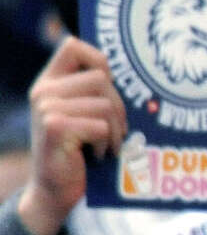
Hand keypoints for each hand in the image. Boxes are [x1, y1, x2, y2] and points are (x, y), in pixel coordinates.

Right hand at [19, 36, 125, 234]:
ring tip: (106, 144)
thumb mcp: (83, 114)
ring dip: (115, 129)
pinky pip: (100, 125)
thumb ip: (94, 91)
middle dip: (118, 106)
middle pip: (101, 78)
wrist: (55, 190)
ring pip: (104, 104)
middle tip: (115, 130)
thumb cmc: (79, 150)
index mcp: (49, 82)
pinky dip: (107, 142)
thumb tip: (134, 70)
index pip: (73, 45)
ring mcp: (46, 109)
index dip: (99, 58)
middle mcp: (43, 91)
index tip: (110, 84)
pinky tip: (98, 154)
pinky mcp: (55, 128)